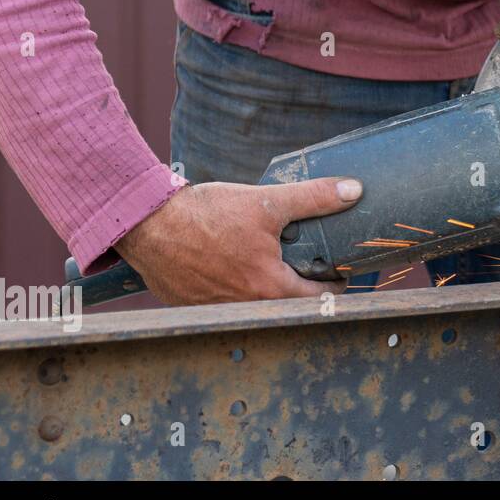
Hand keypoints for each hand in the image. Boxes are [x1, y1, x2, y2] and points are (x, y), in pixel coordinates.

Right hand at [115, 178, 362, 304]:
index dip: (333, 285)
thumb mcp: (267, 202)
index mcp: (267, 288)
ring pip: (253, 302)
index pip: (316, 299)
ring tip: (272, 262)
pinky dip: (234, 285)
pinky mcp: (190, 303)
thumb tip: (353, 190)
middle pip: (285, 303)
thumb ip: (314, 198)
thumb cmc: (205, 215)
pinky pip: (222, 300)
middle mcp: (243, 306)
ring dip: (266, 287)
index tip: (341, 274)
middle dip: (302, 286)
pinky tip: (233, 263)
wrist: (146, 223)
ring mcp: (214, 308)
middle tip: (311, 266)